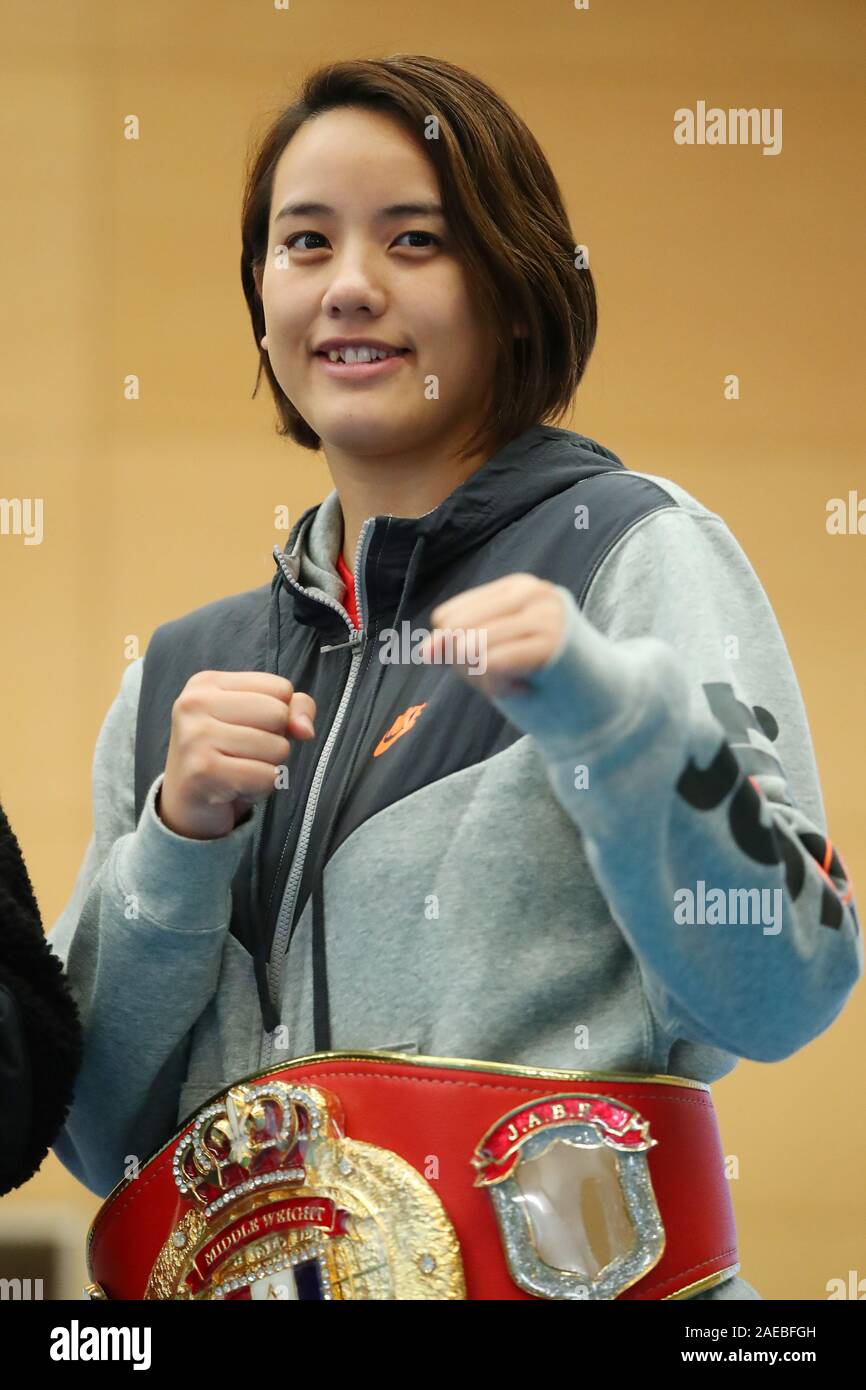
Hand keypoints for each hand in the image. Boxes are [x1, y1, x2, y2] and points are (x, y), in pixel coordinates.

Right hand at [158, 671, 315, 839]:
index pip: (280, 688)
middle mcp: (195, 703)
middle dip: (274, 741)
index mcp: (207, 683)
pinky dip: (260, 788)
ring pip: (277, 747)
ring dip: (267, 767)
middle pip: (279, 714)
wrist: (188, 806)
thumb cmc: (228, 758)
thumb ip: (294, 709)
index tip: (246, 731)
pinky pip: (266, 776)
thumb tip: (306, 729)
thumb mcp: (260, 722)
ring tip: (238, 772)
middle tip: (242, 755)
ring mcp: (195, 736)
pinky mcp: (202, 770)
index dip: (279, 716)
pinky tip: (234, 788)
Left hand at [419, 574, 565, 698]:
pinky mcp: (552, 642)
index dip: (461, 652)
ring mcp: (544, 614)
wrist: (606, 707)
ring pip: (470, 647)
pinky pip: (489, 663)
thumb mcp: (496, 656)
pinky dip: (499, 688)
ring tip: (522, 682)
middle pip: (455, 631)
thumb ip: (459, 647)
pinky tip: (528, 689)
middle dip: (470, 666)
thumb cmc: (546, 682)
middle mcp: (532, 591)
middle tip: (510, 676)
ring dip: (487, 680)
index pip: (448, 617)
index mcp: (517, 587)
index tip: (502, 661)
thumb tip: (425, 650)